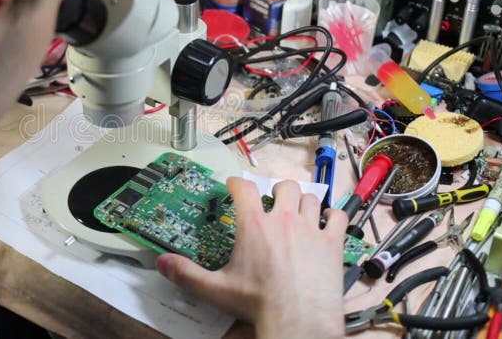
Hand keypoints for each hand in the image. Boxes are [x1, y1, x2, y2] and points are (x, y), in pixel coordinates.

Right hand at [156, 177, 347, 338]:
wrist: (297, 319)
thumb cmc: (259, 303)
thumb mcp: (216, 289)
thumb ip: (188, 274)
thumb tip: (164, 264)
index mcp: (254, 225)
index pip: (244, 188)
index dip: (237, 182)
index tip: (235, 185)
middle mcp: (284, 220)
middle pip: (283, 186)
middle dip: (277, 190)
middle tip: (272, 201)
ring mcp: (310, 229)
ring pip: (310, 198)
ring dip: (303, 201)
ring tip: (298, 209)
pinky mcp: (331, 243)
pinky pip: (338, 217)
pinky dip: (333, 216)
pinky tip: (328, 221)